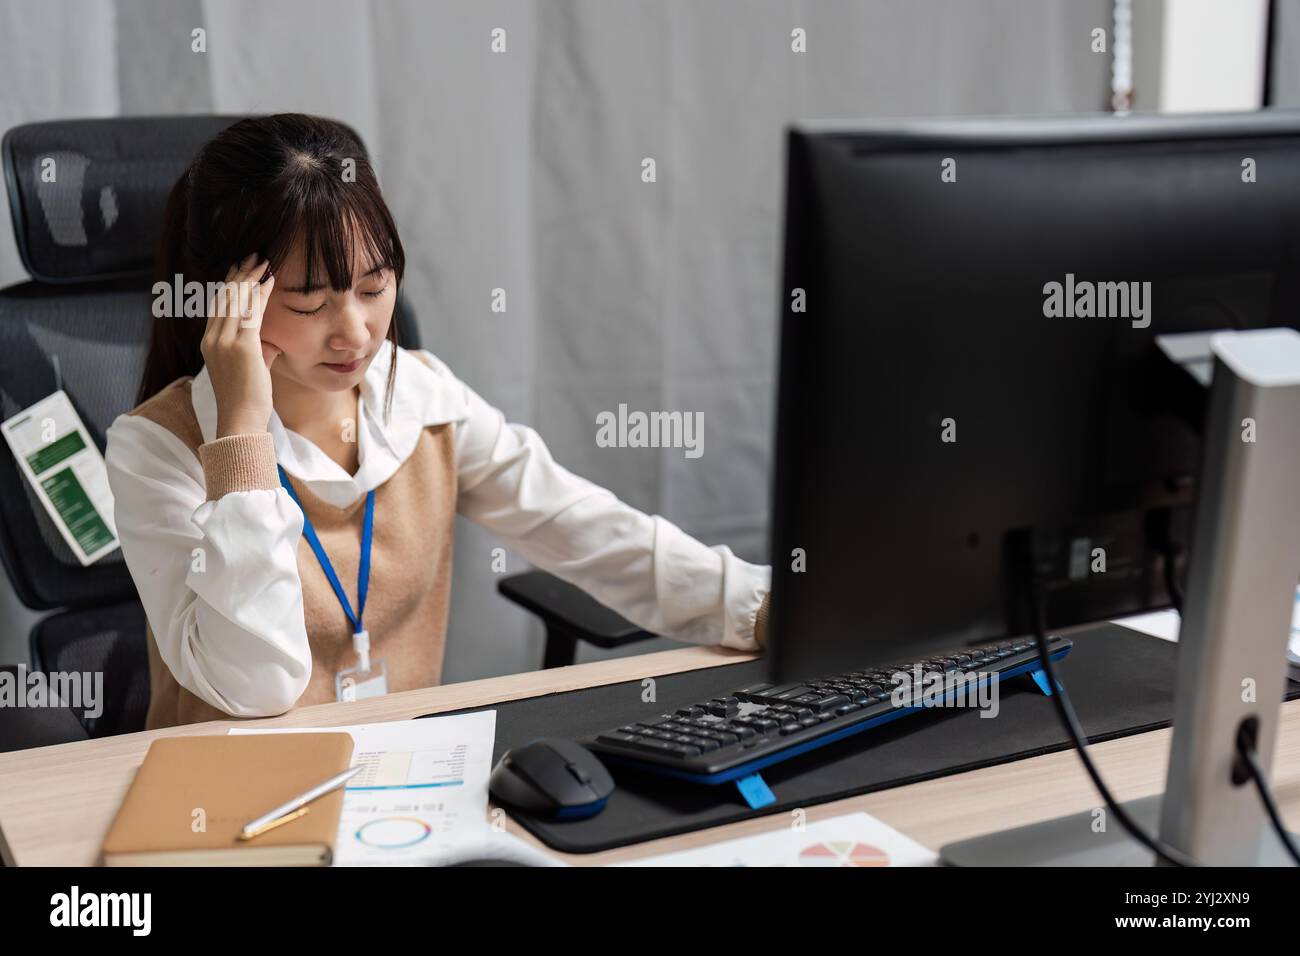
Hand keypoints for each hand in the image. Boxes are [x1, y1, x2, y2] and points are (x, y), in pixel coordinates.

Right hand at [201, 255, 280, 437]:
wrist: (240, 420)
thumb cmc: (247, 399)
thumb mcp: (250, 368)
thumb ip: (257, 351)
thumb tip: (271, 343)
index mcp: (210, 343)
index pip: (218, 305)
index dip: (230, 284)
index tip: (241, 268)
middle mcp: (212, 339)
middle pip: (225, 297)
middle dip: (240, 274)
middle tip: (253, 255)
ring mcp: (224, 342)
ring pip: (236, 300)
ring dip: (250, 278)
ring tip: (263, 261)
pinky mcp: (241, 346)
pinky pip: (251, 313)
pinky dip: (260, 294)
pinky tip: (269, 280)